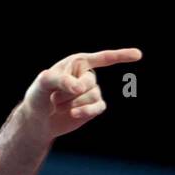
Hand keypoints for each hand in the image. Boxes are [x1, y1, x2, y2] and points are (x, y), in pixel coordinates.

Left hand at [21, 48, 141, 138]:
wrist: (37, 120)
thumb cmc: (38, 96)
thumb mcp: (43, 83)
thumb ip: (61, 80)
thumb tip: (81, 87)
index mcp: (78, 62)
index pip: (103, 58)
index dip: (121, 56)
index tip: (138, 55)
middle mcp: (88, 75)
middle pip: (89, 81)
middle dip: (68, 92)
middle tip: (53, 96)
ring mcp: (92, 92)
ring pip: (92, 95)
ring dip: (70, 103)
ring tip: (57, 105)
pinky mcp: (93, 107)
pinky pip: (98, 107)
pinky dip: (85, 111)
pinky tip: (73, 114)